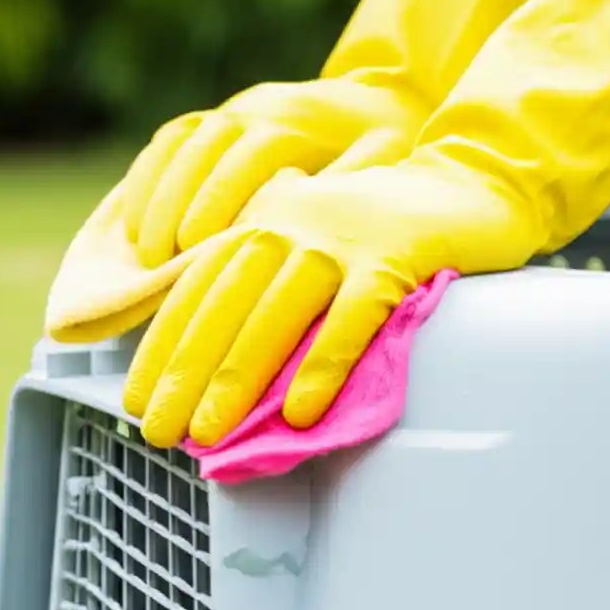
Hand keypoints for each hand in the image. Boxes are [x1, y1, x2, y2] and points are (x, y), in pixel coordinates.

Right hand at [119, 76, 425, 268]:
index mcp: (296, 121)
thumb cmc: (384, 143)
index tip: (194, 248)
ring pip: (175, 145)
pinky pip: (167, 142)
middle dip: (173, 208)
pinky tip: (134, 226)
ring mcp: (230, 110)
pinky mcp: (213, 118)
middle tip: (157, 261)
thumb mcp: (387, 161)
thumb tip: (311, 225)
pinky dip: (146, 180)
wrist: (376, 99)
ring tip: (141, 251)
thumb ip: (351, 186)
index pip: (242, 160)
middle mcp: (255, 108)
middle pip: (199, 152)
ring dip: (152, 196)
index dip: (212, 204)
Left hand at [123, 165, 540, 447]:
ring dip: (238, 377)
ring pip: (276, 313)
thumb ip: (270, 284)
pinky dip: (323, 365)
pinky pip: (351, 318)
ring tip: (211, 431)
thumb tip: (223, 368)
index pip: (198, 288)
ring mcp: (342, 238)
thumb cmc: (384, 228)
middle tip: (160, 430)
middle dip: (185, 373)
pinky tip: (302, 412)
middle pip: (225, 304)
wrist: (470, 178)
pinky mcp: (393, 257)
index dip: (164, 347)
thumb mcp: (311, 241)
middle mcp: (291, 221)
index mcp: (263, 219)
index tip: (139, 399)